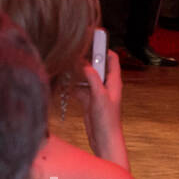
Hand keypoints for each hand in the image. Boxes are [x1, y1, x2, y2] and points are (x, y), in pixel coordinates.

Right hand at [76, 50, 127, 169]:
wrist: (104, 141)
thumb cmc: (108, 121)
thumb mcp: (100, 97)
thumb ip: (93, 79)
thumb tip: (84, 63)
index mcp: (114, 82)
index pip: (111, 58)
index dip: (103, 47)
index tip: (92, 38)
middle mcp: (106, 85)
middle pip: (96, 65)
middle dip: (86, 58)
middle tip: (74, 51)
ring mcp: (97, 93)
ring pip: (86, 76)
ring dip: (77, 72)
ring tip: (66, 65)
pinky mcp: (89, 101)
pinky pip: (80, 88)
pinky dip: (73, 85)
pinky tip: (64, 82)